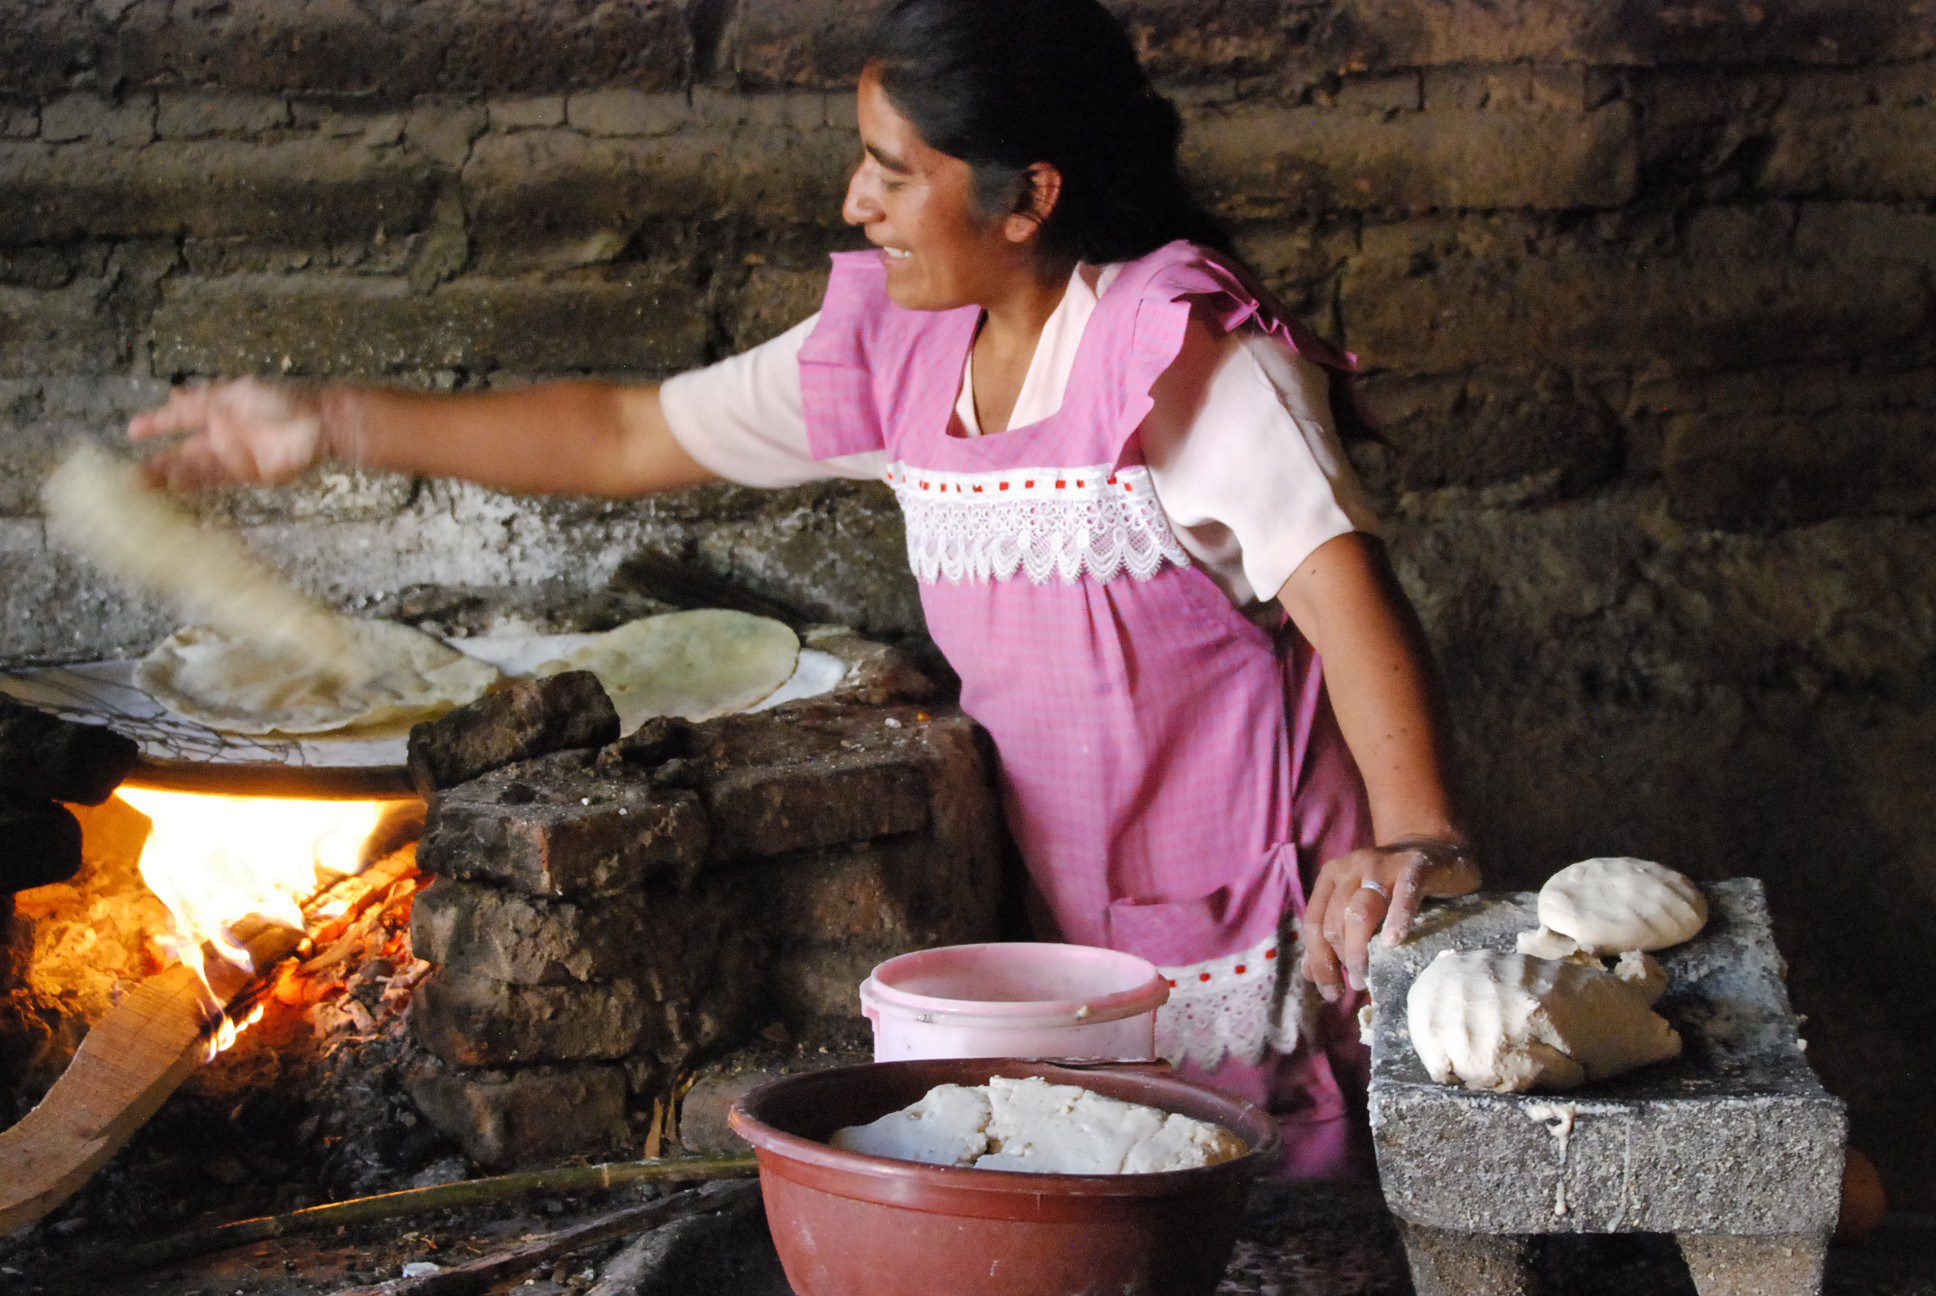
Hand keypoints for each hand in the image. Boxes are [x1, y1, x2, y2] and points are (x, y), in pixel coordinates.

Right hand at [127, 378, 331, 489]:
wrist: (320, 422)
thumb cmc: (284, 400)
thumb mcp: (239, 392)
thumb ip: (206, 398)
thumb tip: (174, 395)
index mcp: (219, 410)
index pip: (181, 418)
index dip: (157, 423)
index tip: (132, 431)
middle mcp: (223, 434)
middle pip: (184, 451)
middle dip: (158, 463)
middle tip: (131, 474)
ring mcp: (236, 456)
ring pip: (195, 468)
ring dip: (171, 476)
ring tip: (144, 483)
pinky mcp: (251, 474)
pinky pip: (218, 478)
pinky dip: (196, 481)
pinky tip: (175, 484)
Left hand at [1300, 837, 1479, 1001]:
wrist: (1435, 852)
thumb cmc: (1393, 889)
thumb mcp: (1358, 908)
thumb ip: (1333, 937)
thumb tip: (1311, 975)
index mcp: (1332, 877)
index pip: (1313, 923)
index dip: (1318, 961)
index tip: (1329, 992)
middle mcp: (1351, 867)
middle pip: (1334, 920)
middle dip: (1341, 959)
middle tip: (1356, 984)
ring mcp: (1382, 864)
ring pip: (1360, 911)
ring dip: (1359, 949)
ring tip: (1367, 975)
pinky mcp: (1414, 866)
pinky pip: (1404, 894)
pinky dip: (1396, 919)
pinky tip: (1393, 942)